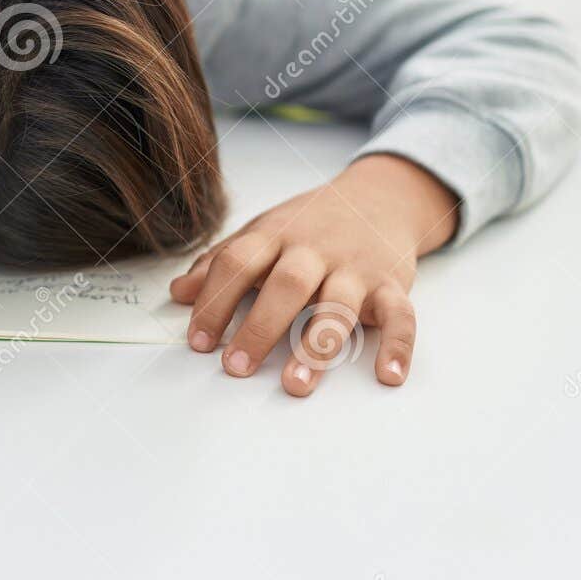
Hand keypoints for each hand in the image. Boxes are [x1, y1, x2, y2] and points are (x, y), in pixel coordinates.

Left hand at [168, 154, 457, 396]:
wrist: (380, 196)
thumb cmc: (309, 224)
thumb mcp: (262, 232)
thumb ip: (220, 262)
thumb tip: (178, 293)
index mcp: (275, 235)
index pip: (237, 262)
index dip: (214, 300)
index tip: (198, 341)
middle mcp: (315, 250)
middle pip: (286, 284)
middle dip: (260, 327)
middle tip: (236, 367)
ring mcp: (356, 267)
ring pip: (339, 304)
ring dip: (318, 346)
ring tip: (295, 383)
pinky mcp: (393, 283)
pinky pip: (402, 314)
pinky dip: (399, 346)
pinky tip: (388, 376)